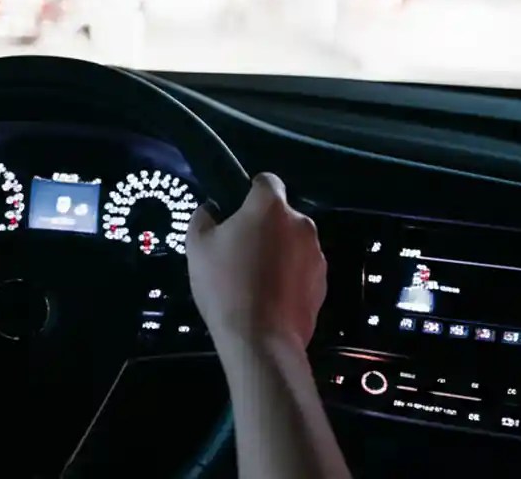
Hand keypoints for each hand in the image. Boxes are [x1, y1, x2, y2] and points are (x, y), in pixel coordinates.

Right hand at [186, 173, 325, 352]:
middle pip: (280, 215)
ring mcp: (317, 254)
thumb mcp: (197, 247)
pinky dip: (289, 277)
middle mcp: (301, 224)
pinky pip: (302, 270)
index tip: (236, 213)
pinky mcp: (323, 283)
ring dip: (278, 252)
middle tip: (238, 251)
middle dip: (264, 227)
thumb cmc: (226, 286)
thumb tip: (211, 211)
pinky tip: (269, 298)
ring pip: (292, 243)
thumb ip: (203, 218)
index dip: (249, 192)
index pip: (266, 181)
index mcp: (271, 207)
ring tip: (254, 280)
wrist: (261, 340)